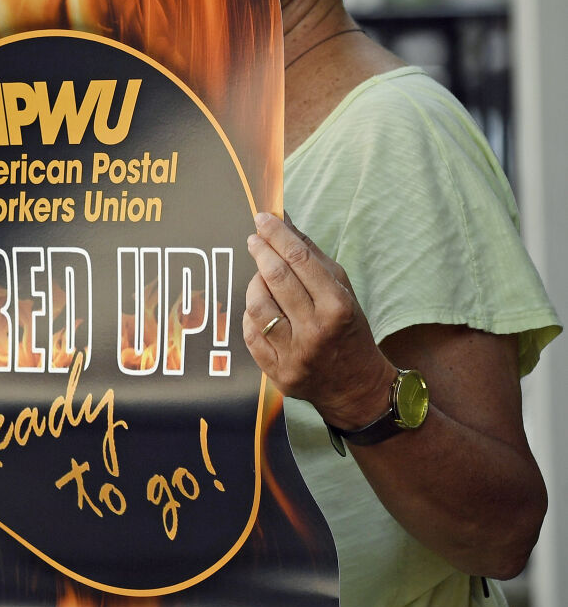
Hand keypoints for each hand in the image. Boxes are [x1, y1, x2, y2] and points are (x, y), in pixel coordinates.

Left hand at [242, 212, 396, 429]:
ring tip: (261, 276)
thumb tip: (283, 220)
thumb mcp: (342, 291)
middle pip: (276, 278)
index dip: (277, 234)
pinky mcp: (277, 372)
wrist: (356, 387)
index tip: (263, 219)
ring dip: (254, 283)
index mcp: (337, 307)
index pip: (299, 260)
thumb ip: (311, 256)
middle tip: (255, 239)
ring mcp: (294, 354)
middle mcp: (316, 331)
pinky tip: (261, 308)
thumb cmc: (348, 330)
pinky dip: (252, 315)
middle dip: (261, 251)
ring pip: (257, 304)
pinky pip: (250, 332)